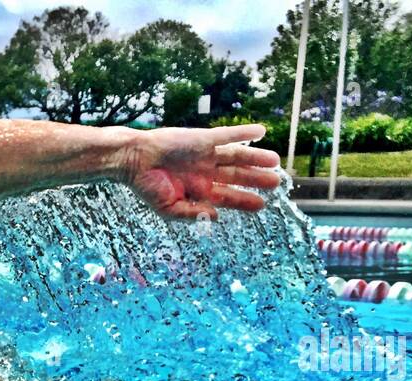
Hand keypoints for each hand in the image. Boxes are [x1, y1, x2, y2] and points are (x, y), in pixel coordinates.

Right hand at [125, 125, 280, 220]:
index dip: (244, 201)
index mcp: (199, 190)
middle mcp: (206, 172)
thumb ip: (192, 214)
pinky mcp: (202, 138)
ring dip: (256, 157)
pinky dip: (244, 132)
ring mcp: (206, 154)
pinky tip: (261, 131)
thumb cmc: (147, 186)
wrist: (134, 161)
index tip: (261, 205)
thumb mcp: (168, 208)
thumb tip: (215, 217)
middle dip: (256, 179)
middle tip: (276, 183)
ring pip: (237, 155)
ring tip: (275, 161)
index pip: (228, 196)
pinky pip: (227, 135)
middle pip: (237, 176)